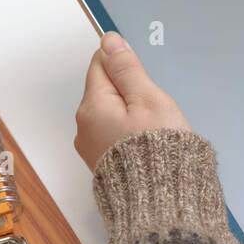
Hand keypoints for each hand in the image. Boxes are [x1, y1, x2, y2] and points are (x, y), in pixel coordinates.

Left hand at [74, 32, 190, 169]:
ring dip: (132, 115)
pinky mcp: (102, 164)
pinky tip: (148, 146)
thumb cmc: (158, 150)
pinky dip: (130, 135)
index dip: (125, 65)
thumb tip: (109, 41)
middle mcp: (83, 126)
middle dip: (131, 93)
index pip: (100, 64)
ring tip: (154, 130)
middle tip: (155, 110)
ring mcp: (91, 148)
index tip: (144, 81)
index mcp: (92, 106)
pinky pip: (114, 136)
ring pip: (111, 114)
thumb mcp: (148, 100)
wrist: (160, 202)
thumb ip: (127, 69)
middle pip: (106, 91)